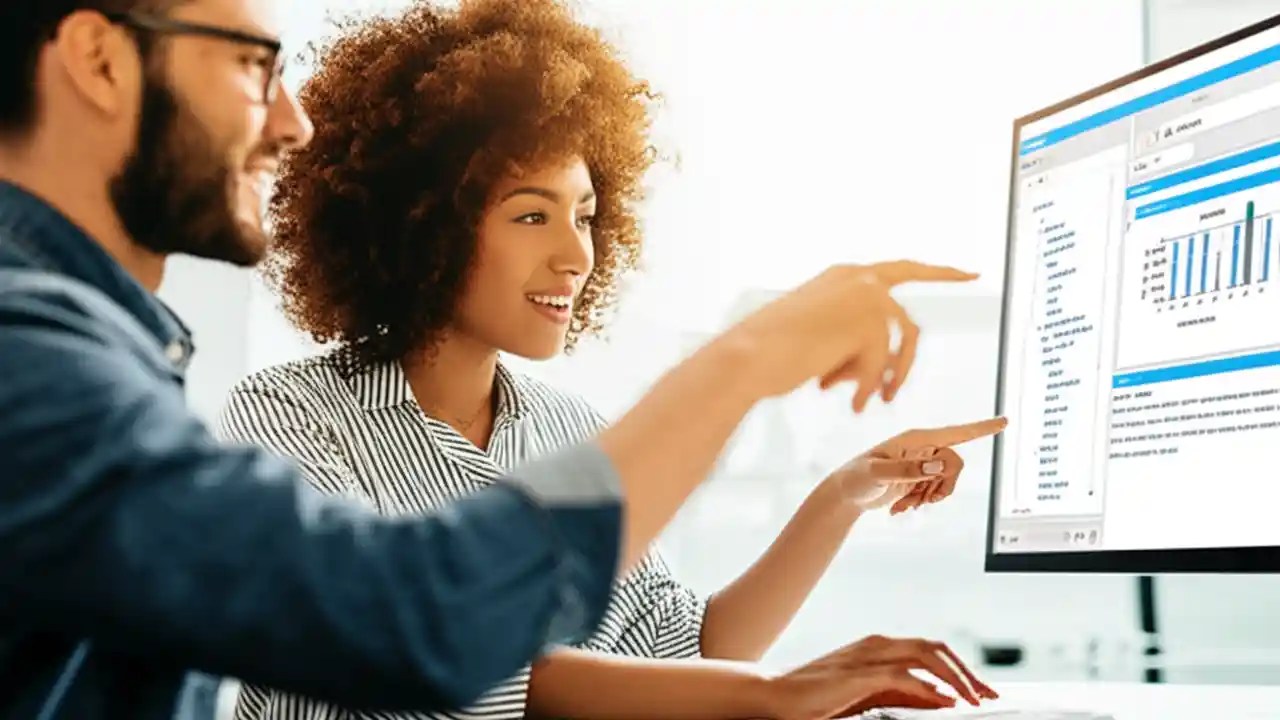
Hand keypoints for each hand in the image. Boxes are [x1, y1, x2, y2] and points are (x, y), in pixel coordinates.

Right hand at [722, 261, 976, 411]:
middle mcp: (860, 279)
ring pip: (897, 348)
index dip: (939, 273)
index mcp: (845, 276)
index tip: (969, 274)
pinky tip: (855, 403)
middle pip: (907, 321)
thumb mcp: (819, 337)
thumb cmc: (772, 351)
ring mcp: (867, 298)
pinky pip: (882, 366)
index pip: (902, 270)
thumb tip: (884, 368)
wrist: (750, 356)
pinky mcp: (868, 322)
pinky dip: (869, 388)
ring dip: (884, 379)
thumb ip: (854, 339)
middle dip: (908, 356)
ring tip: (865, 402)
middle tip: (901, 385)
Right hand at [763, 634, 997, 719]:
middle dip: (968, 671)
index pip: (932, 651)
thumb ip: (905, 695)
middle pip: (936, 648)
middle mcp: (878, 645)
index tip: (982, 691)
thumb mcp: (871, 696)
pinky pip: (902, 676)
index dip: (962, 669)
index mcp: (881, 648)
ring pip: (926, 655)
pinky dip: (928, 688)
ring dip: (955, 677)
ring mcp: (868, 656)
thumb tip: (942, 699)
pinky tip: (944, 702)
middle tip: (989, 694)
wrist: (778, 697)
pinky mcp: (858, 674)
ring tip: (974, 699)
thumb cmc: (819, 698)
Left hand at [829, 417, 1007, 513]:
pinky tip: (901, 507)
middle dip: (943, 487)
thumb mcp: (878, 474)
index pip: (955, 433)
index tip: (1004, 422)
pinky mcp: (918, 478)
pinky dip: (921, 502)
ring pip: (947, 482)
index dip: (981, 429)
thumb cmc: (857, 478)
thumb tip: (938, 465)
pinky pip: (935, 492)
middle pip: (955, 465)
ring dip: (929, 497)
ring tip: (904, 504)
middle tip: (923, 500)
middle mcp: (922, 448)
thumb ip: (908, 470)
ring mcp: (921, 464)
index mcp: (915, 439)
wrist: (846, 494)